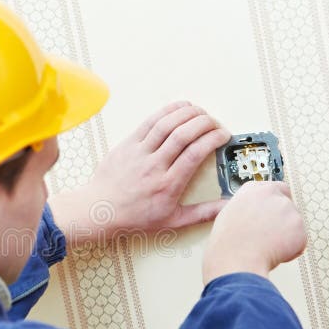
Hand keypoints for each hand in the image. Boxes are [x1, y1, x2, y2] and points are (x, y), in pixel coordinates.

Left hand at [49, 101, 230, 245]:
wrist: (100, 211)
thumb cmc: (135, 217)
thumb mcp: (172, 221)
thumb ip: (203, 213)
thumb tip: (228, 206)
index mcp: (168, 185)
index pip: (195, 153)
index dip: (213, 139)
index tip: (223, 135)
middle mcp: (154, 166)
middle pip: (183, 134)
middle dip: (204, 122)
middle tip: (214, 123)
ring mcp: (139, 153)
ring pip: (166, 124)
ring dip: (187, 113)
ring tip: (200, 111)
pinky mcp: (127, 144)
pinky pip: (149, 122)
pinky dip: (166, 111)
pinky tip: (180, 108)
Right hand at [202, 181, 306, 284]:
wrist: (237, 259)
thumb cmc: (228, 242)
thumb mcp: (229, 213)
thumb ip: (246, 207)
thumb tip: (252, 212)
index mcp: (253, 189)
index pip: (275, 188)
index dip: (273, 204)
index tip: (272, 212)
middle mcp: (273, 195)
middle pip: (287, 204)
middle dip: (282, 218)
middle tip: (269, 233)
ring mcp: (289, 210)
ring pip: (294, 222)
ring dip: (286, 233)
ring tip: (267, 244)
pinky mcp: (300, 228)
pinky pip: (300, 240)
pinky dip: (292, 248)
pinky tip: (275, 251)